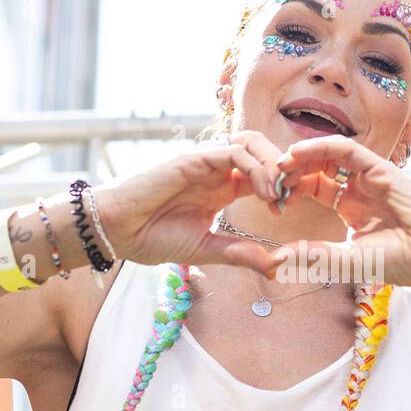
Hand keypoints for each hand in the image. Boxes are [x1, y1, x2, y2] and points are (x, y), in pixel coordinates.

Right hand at [97, 130, 284, 274]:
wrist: (118, 233)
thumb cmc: (154, 238)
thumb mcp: (207, 250)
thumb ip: (239, 254)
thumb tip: (274, 267)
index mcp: (222, 188)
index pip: (262, 174)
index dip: (282, 186)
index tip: (289, 209)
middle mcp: (216, 171)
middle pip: (261, 151)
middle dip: (282, 169)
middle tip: (292, 195)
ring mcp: (204, 162)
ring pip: (250, 144)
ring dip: (272, 164)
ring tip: (279, 193)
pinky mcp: (192, 159)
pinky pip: (232, 151)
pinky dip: (254, 167)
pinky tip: (263, 191)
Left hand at [274, 134, 410, 293]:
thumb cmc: (401, 263)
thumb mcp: (347, 261)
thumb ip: (314, 256)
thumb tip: (276, 258)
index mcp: (350, 208)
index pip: (314, 188)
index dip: (290, 191)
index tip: (271, 202)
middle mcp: (358, 189)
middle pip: (318, 169)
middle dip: (291, 171)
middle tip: (269, 180)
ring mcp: (370, 177)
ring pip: (329, 155)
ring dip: (302, 155)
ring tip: (278, 165)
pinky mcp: (382, 168)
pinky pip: (348, 149)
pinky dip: (322, 146)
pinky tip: (299, 152)